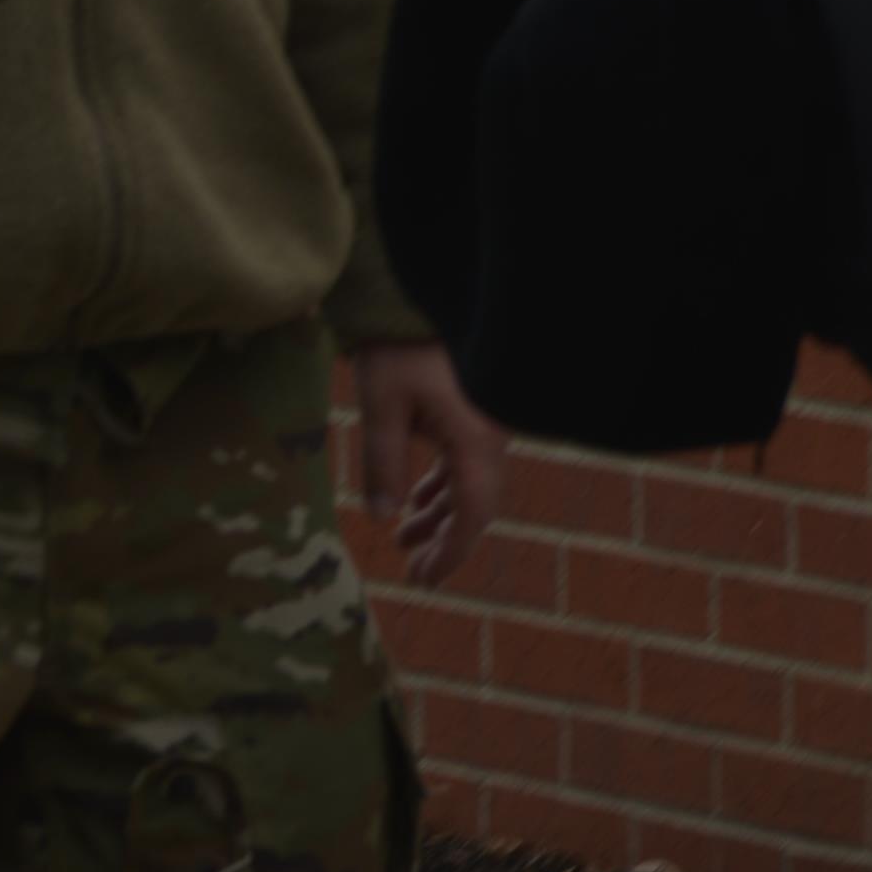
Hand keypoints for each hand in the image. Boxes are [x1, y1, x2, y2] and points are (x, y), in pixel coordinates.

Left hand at [347, 338, 510, 585]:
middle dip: (445, 539)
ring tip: (404, 538)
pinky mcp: (474, 410)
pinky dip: (441, 483)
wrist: (417, 291)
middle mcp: (490, 435)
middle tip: (413, 570)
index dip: (452, 551)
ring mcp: (485, 422)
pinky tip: (416, 500)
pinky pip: (464, 459)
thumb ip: (382, 463)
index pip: (473, 512)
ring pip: (469, 482)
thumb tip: (383, 517)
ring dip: (439, 512)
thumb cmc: (398, 344)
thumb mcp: (380, 404)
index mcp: (476, 438)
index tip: (425, 580)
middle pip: (476, 503)